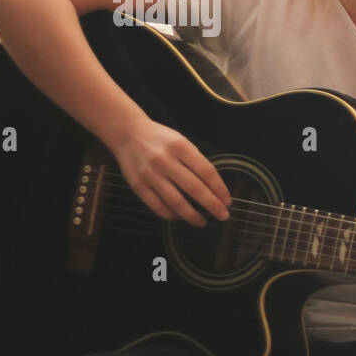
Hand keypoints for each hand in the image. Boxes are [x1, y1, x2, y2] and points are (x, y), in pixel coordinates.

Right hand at [110, 117, 231, 226]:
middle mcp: (165, 161)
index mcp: (181, 147)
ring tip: (203, 222)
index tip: (228, 201)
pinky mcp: (137, 185)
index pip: (207, 172)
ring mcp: (150, 174)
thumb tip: (214, 187)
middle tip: (223, 216)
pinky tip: (180, 217)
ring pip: (176, 201)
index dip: (220, 189)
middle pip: (194, 188)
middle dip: (212, 205)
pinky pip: (157, 205)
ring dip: (192, 215)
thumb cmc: (160, 139)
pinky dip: (171, 215)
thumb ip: (196, 161)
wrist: (127, 133)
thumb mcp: (182, 141)